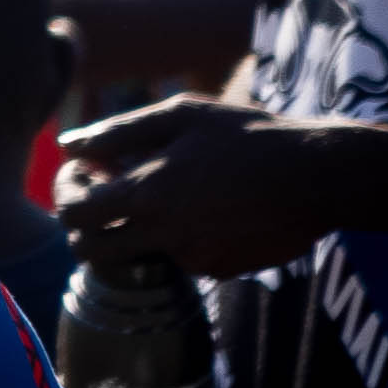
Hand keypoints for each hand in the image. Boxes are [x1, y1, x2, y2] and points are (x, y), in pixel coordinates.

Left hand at [55, 96, 347, 276]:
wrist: (320, 176)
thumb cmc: (248, 135)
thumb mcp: (182, 115)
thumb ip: (117, 132)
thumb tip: (67, 146)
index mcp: (149, 193)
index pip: (73, 216)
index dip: (66, 195)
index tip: (81, 175)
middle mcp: (166, 234)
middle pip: (91, 253)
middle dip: (85, 229)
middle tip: (102, 198)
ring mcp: (194, 258)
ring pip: (137, 255)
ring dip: (136, 231)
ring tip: (169, 192)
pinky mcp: (221, 271)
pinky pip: (181, 259)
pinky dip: (180, 238)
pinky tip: (208, 208)